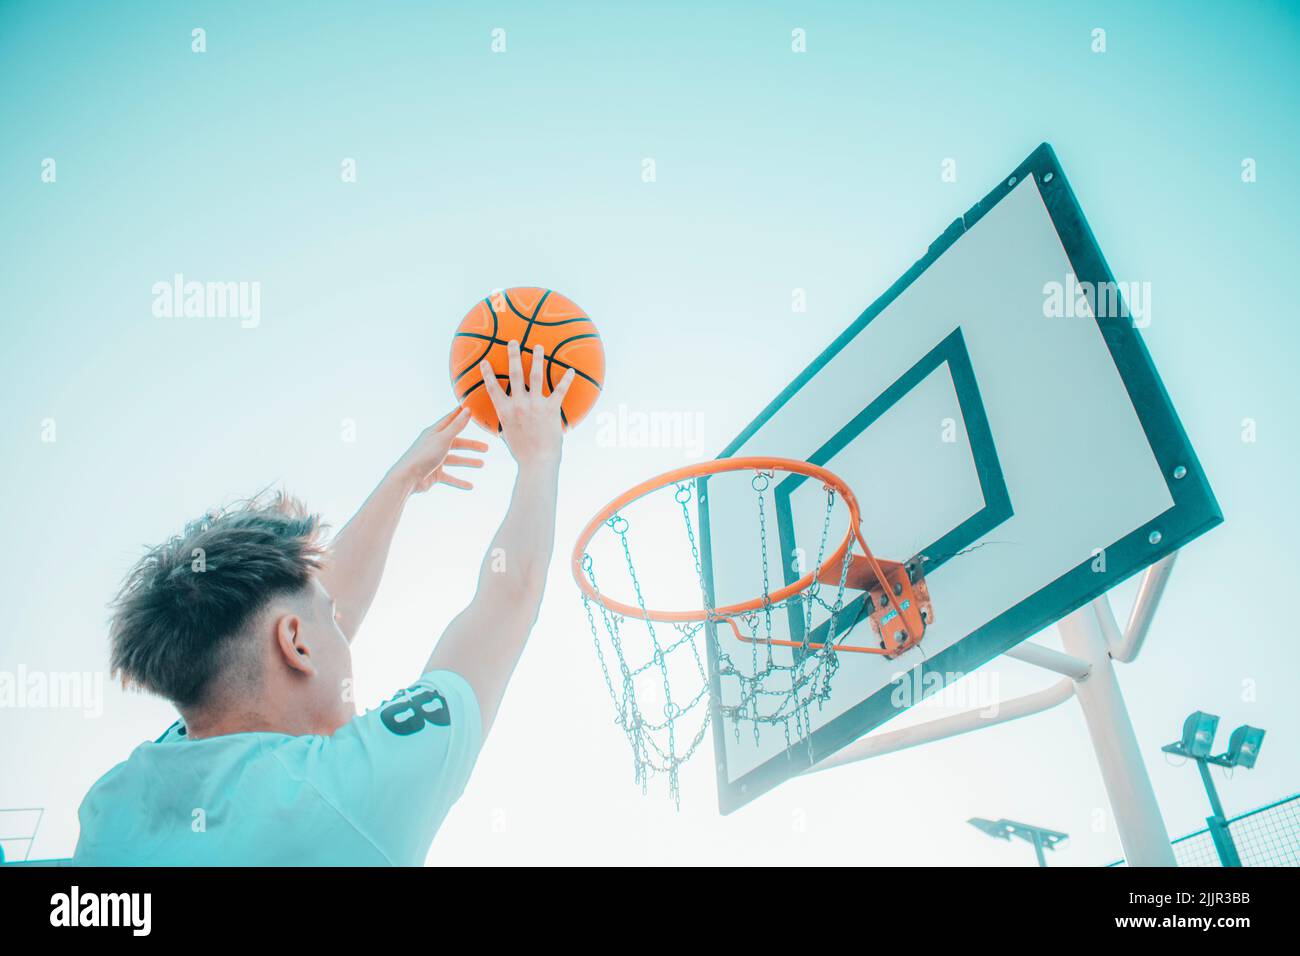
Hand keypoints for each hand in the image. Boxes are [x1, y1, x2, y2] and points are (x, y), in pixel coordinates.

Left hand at [395, 408, 488, 491]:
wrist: (407, 478)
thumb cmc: (423, 456)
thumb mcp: (444, 439)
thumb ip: (457, 425)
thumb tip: (467, 410)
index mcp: (434, 433)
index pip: (450, 420)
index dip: (460, 414)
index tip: (470, 408)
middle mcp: (434, 445)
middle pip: (456, 443)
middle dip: (471, 445)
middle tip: (486, 448)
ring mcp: (434, 460)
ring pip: (454, 460)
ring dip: (467, 462)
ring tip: (482, 464)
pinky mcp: (433, 474)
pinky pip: (449, 477)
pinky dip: (459, 481)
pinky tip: (470, 486)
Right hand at [479, 341, 574, 468]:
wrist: (537, 461)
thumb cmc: (522, 451)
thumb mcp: (508, 434)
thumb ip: (507, 421)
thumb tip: (506, 416)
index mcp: (505, 410)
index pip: (493, 388)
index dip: (487, 373)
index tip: (484, 361)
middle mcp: (518, 404)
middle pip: (514, 374)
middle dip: (513, 356)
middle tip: (513, 342)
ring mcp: (535, 405)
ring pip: (535, 376)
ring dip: (537, 359)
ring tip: (538, 347)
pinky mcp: (551, 409)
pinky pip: (560, 391)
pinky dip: (566, 380)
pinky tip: (571, 371)